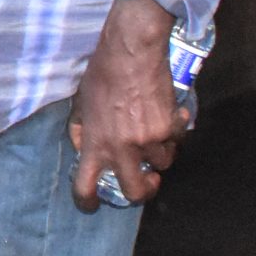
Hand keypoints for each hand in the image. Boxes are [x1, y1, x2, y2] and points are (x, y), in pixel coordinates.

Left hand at [69, 0, 185, 210]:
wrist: (132, 50)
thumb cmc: (102, 73)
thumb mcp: (81, 102)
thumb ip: (80, 129)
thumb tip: (81, 147)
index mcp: (95, 143)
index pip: (86, 187)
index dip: (88, 203)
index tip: (93, 205)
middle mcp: (122, 148)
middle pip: (136, 192)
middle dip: (142, 191)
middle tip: (145, 180)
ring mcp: (149, 140)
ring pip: (161, 164)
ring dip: (158, 154)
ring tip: (153, 134)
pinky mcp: (170, 127)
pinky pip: (176, 141)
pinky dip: (174, 133)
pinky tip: (168, 117)